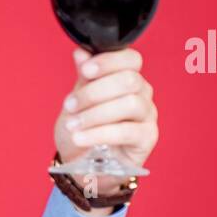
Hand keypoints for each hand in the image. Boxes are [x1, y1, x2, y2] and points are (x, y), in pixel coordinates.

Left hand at [53, 46, 159, 195]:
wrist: (81, 164)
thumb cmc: (82, 129)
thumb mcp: (77, 101)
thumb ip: (83, 78)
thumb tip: (81, 52)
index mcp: (126, 78)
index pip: (130, 58)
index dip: (109, 61)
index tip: (86, 71)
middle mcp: (142, 93)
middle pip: (130, 80)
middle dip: (94, 92)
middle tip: (69, 105)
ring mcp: (147, 115)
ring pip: (130, 103)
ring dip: (95, 114)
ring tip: (73, 125)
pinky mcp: (147, 138)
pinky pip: (127, 131)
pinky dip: (100, 133)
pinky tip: (81, 138)